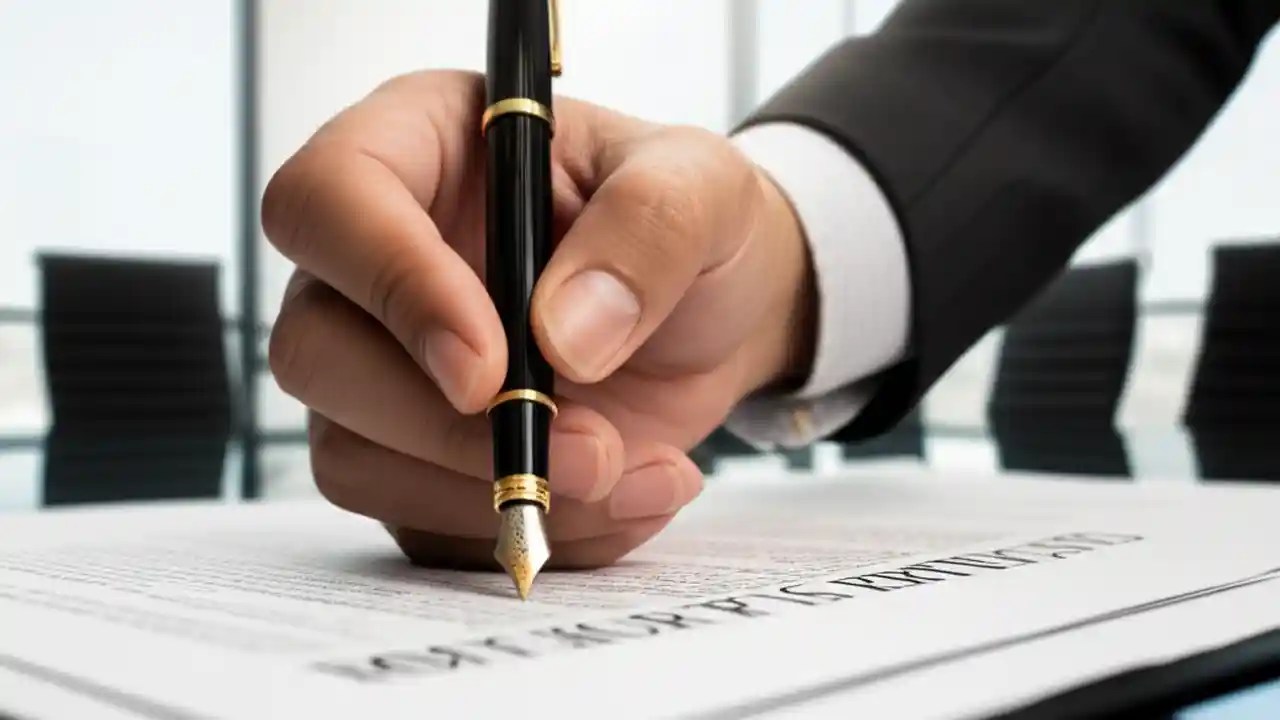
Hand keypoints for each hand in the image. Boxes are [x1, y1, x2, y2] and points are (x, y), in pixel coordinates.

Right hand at [262, 71, 813, 568]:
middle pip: (314, 351)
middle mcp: (375, 261)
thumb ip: (648, 229)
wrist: (718, 317)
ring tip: (635, 471)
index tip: (490, 363)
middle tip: (589, 449)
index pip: (327, 200)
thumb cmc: (693, 224)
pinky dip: (528, 532)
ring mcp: (383, 366)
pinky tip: (626, 498)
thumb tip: (561, 335)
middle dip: (447, 428)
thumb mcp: (706, 188)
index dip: (391, 286)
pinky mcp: (414, 457)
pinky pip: (422, 523)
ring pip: (354, 457)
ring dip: (494, 493)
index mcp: (419, 149)